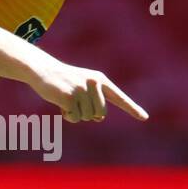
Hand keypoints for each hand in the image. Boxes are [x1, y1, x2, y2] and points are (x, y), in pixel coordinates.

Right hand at [29, 59, 147, 123]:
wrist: (43, 70)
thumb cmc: (64, 81)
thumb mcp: (82, 88)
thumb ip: (94, 101)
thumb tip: (100, 118)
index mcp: (100, 79)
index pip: (119, 97)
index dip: (132, 108)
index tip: (144, 118)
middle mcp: (94, 83)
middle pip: (100, 114)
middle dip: (88, 114)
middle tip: (75, 102)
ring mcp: (82, 90)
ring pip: (87, 118)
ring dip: (76, 114)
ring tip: (66, 99)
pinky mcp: (70, 97)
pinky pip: (75, 118)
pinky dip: (67, 116)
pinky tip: (60, 103)